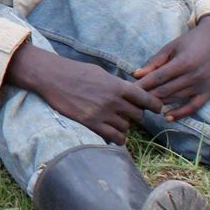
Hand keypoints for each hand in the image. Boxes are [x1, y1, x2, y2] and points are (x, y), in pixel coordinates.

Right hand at [13, 46, 162, 144]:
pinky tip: (115, 135)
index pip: (146, 99)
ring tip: (116, 123)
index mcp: (118, 86)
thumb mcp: (100, 73)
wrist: (53, 77)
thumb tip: (130, 92)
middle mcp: (114, 100)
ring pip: (126, 127)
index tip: (157, 109)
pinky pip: (114, 137)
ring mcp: (103, 113)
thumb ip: (117, 84)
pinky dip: (117, 138)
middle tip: (130, 115)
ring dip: (124, 126)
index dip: (155, 106)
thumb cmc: (76, 71)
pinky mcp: (91, 123)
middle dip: (136, 116)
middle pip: (138, 116)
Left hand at [132, 18, 209, 120]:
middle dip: (147, 96)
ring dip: (160, 104)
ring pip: (176, 98)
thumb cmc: (193, 40)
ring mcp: (202, 85)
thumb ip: (155, 61)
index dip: (142, 85)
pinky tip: (167, 117)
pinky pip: (194, 107)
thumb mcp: (172, 46)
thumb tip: (136, 74)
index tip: (129, 91)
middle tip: (133, 102)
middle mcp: (193, 76)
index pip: (157, 78)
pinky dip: (180, 113)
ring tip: (145, 107)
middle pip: (165, 90)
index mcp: (183, 62)